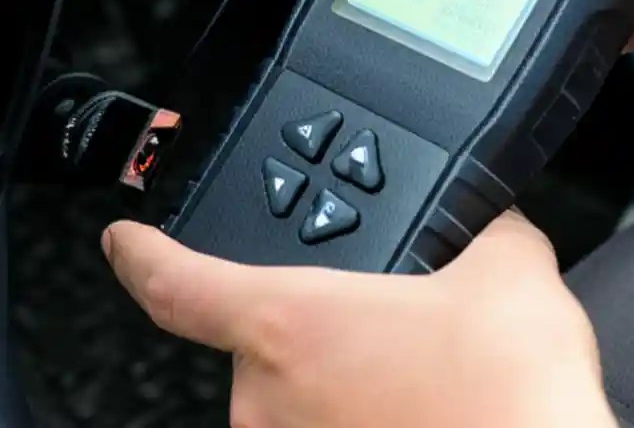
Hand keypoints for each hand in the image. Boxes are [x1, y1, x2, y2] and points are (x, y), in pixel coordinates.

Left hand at [102, 212, 616, 427]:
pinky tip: (419, 408)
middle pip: (260, 338)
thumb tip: (485, 224)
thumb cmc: (509, 395)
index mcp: (288, 322)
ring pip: (297, 393)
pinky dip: (358, 414)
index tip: (124, 241)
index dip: (141, 255)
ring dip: (339, 375)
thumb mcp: (506, 268)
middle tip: (387, 319)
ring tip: (418, 371)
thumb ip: (479, 229)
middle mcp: (271, 397)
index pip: (174, 282)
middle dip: (315, 321)